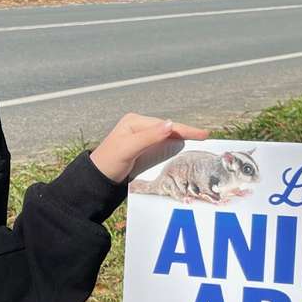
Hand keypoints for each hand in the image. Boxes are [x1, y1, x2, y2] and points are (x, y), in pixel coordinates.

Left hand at [89, 113, 208, 183]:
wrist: (96, 179)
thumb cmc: (108, 162)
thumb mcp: (128, 148)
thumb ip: (149, 137)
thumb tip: (170, 125)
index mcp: (135, 122)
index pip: (166, 125)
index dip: (185, 129)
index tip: (203, 134)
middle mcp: (138, 127)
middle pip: (168, 128)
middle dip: (186, 132)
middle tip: (205, 137)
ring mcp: (140, 138)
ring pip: (166, 135)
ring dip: (181, 137)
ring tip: (198, 139)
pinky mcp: (141, 149)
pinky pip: (161, 144)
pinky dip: (173, 144)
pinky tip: (181, 146)